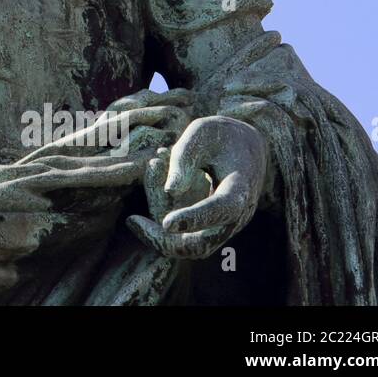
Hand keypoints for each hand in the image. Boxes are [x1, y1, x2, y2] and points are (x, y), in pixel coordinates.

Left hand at [126, 115, 267, 259]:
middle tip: (132, 220)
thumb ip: (185, 156)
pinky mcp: (209, 226)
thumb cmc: (221, 136)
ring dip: (158, 211)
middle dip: (164, 239)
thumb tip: (170, 190)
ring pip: (186, 239)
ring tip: (154, 164)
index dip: (194, 218)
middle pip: (200, 244)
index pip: (221, 210)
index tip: (167, 223)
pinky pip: (181, 229)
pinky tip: (155, 169)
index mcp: (240, 189)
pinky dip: (162, 207)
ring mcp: (222, 226)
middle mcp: (236, 216)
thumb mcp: (202, 132)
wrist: (245, 147)